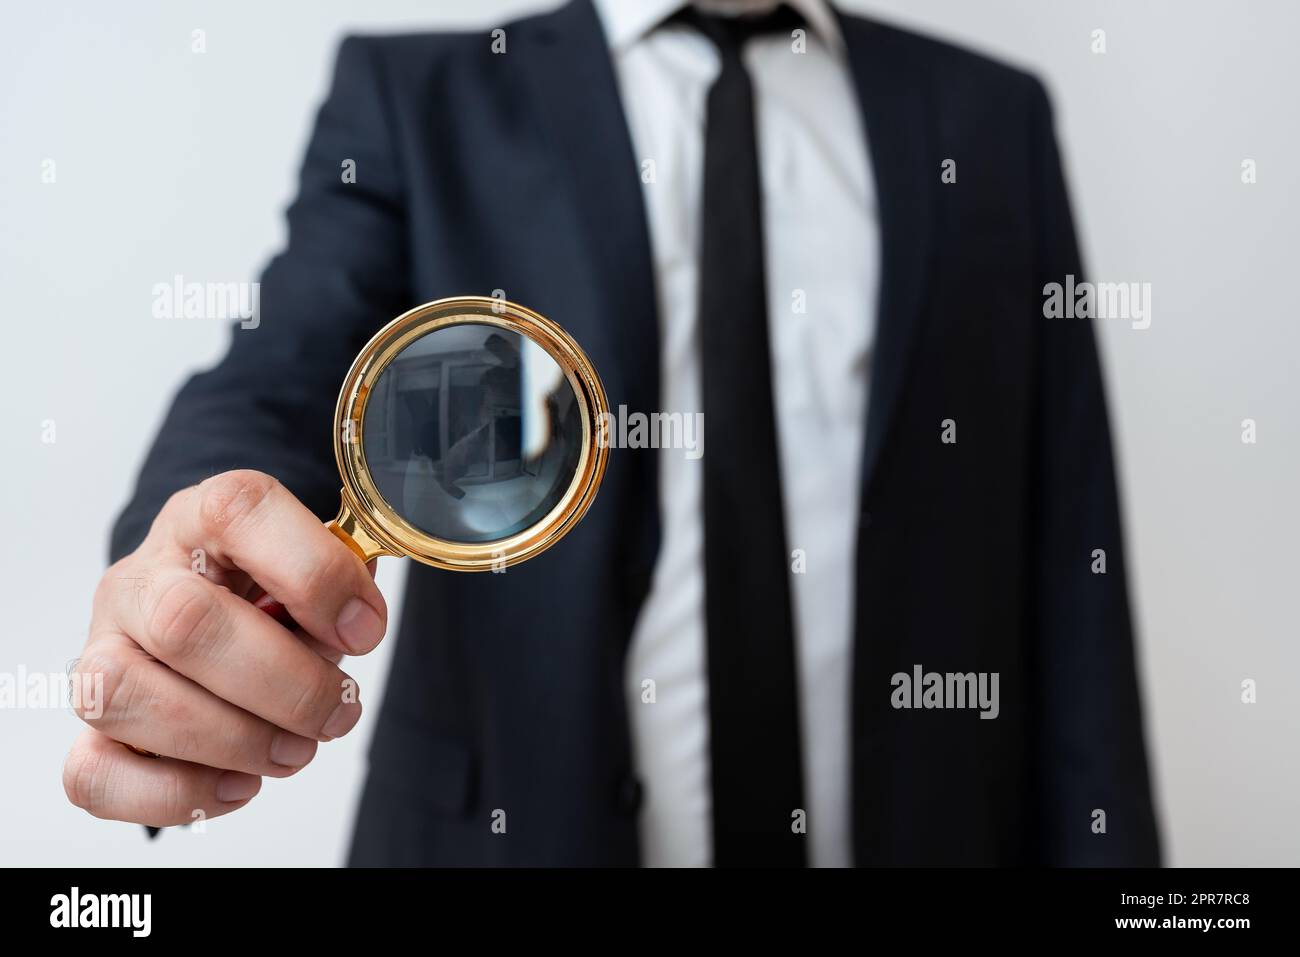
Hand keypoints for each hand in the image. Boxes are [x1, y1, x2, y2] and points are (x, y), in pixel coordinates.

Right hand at [63, 470, 387, 826]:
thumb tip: (354, 625)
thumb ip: (341, 583)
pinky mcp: (88, 727)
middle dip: (283, 683)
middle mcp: (139, 579)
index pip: (238, 512)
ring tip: (294, 749)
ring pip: (124, 695)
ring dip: (232, 739)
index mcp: (202, 520)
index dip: (313, 574)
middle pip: (182, 620)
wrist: (209, 617)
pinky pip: (93, 773)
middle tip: (338, 712)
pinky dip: (176, 793)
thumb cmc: (272, 594)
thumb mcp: (317, 568)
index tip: (364, 631)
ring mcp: (102, 651)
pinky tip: (238, 783)